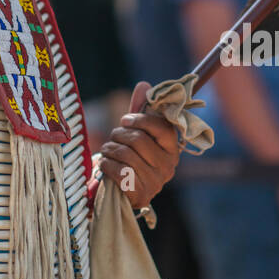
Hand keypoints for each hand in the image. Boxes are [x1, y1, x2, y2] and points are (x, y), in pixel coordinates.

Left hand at [97, 81, 181, 210]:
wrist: (126, 190)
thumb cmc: (134, 156)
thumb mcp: (139, 133)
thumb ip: (141, 111)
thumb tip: (144, 85)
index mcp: (173, 149)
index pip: (162, 128)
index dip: (141, 120)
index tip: (125, 120)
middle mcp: (168, 166)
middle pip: (139, 140)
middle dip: (119, 134)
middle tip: (113, 136)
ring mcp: (155, 182)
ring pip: (126, 154)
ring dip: (110, 149)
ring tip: (108, 149)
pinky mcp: (140, 194)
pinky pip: (119, 171)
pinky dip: (107, 164)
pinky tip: (105, 163)